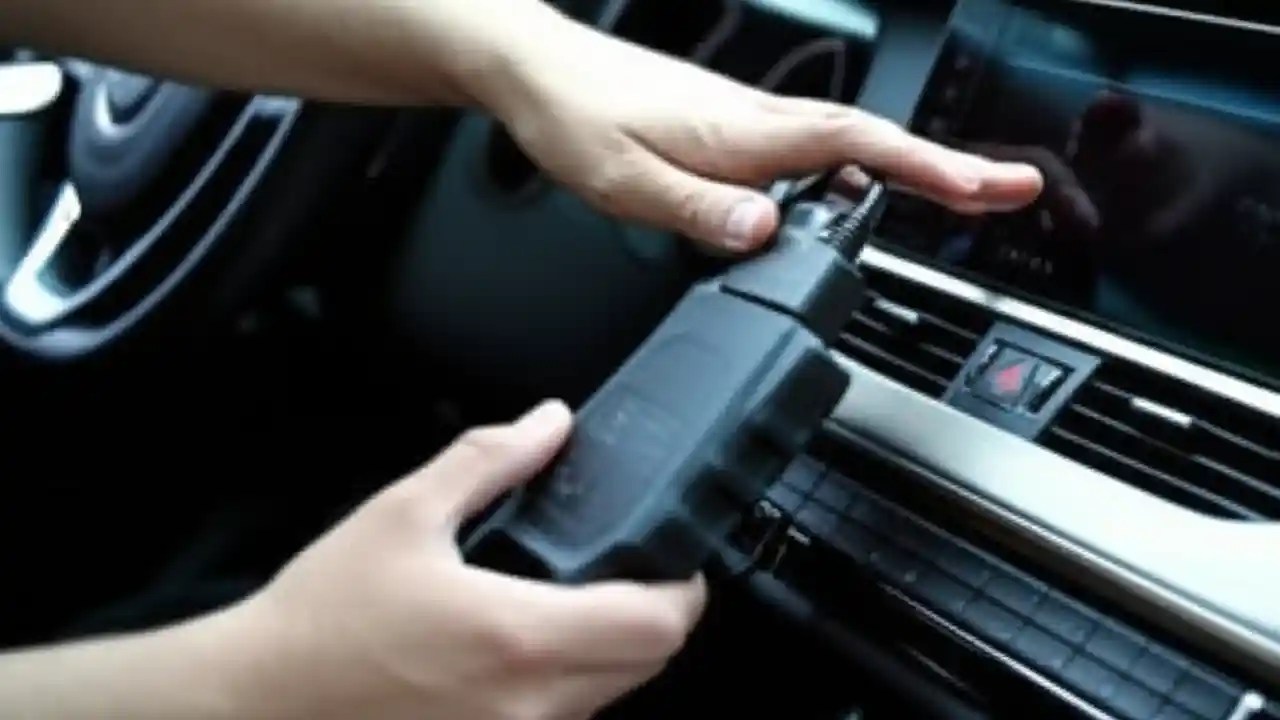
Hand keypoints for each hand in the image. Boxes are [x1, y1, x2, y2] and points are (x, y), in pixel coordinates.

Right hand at [229, 400, 705, 719]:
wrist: (255, 703)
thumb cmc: (322, 616)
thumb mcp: (404, 514)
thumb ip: (489, 461)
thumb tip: (550, 423)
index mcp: (518, 634)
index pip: (657, 625)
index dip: (682, 589)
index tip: (669, 560)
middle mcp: (528, 704)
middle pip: (648, 667)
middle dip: (653, 618)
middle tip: (626, 575)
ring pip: (608, 700)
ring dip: (610, 655)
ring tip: (568, 608)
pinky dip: (566, 690)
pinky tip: (521, 657)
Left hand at [480, 14, 1043, 250]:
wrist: (535, 71)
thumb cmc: (574, 118)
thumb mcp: (624, 183)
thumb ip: (699, 211)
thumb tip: (765, 233)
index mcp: (741, 134)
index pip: (855, 147)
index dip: (927, 169)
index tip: (989, 187)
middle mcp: (755, 121)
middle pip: (869, 143)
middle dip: (944, 169)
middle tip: (1007, 193)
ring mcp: (745, 123)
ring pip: (843, 146)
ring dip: (903, 169)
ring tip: (956, 196)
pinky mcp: (728, 131)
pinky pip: (807, 150)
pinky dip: (850, 169)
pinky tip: (851, 192)